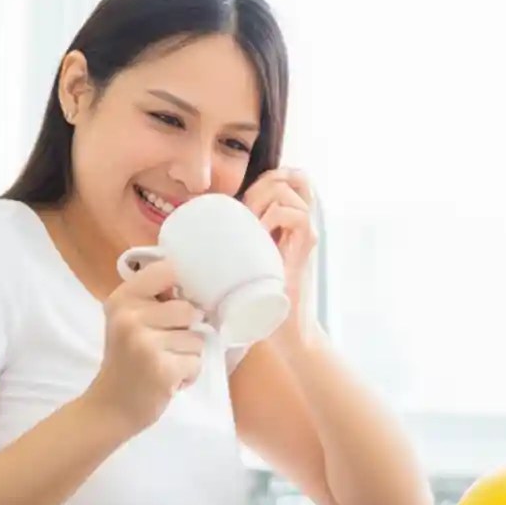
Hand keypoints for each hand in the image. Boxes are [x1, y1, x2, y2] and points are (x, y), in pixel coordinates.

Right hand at [86, 259, 206, 433]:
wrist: (110, 407)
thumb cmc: (126, 361)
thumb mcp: (128, 321)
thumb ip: (154, 300)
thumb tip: (194, 287)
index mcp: (122, 300)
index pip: (166, 271)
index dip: (180, 285)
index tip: (176, 300)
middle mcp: (130, 317)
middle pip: (188, 309)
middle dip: (186, 331)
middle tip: (164, 346)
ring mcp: (146, 344)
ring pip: (196, 338)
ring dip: (187, 355)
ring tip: (164, 364)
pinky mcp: (162, 369)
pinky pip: (196, 362)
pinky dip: (188, 374)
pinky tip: (168, 380)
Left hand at [242, 168, 319, 341]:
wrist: (285, 328)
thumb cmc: (262, 297)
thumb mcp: (248, 259)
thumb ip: (238, 240)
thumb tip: (197, 229)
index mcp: (292, 221)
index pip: (292, 177)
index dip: (267, 177)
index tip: (244, 201)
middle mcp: (304, 222)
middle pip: (294, 176)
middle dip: (264, 183)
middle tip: (248, 211)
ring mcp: (307, 233)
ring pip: (294, 189)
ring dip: (265, 199)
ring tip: (254, 224)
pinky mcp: (307, 248)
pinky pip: (298, 216)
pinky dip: (274, 217)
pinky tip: (262, 234)